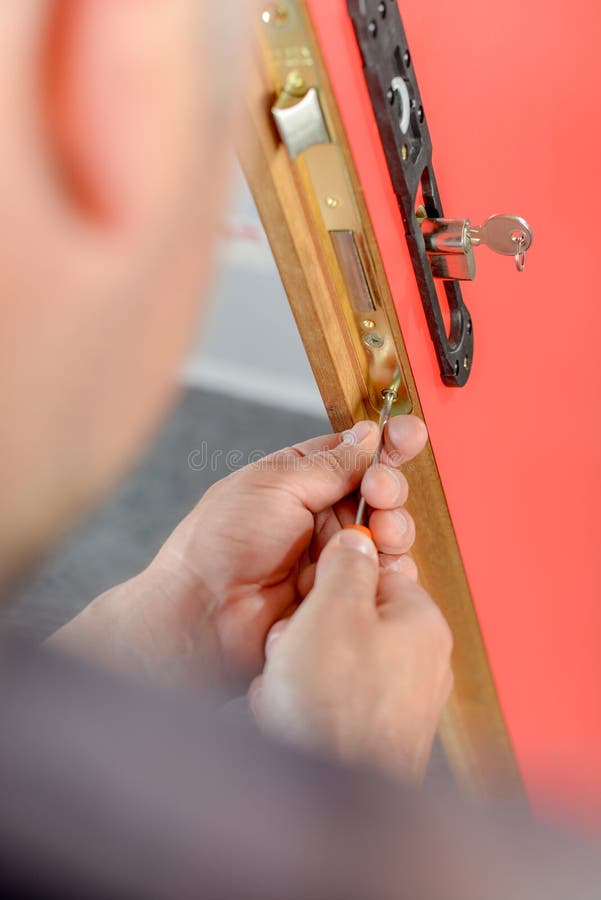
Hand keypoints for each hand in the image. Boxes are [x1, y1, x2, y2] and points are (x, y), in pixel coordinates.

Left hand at [49, 417, 427, 684]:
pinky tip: (379, 565)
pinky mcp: (343, 594)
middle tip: (379, 491)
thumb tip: (368, 435)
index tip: (409, 433)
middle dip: (388, 486)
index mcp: (299, 480)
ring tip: (380, 530)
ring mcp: (333, 556)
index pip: (353, 453)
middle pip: (379, 492)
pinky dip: (391, 570)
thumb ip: (329, 464)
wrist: (203, 616)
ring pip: (388, 533)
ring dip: (394, 525)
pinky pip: (384, 578)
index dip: (386, 442)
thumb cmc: (218, 545)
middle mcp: (319, 516)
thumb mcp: (274, 485)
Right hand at [249, 527, 452, 782]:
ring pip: (330, 659)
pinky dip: (301, 703)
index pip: (374, 571)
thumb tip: (357, 540)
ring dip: (297, 669)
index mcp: (420, 623)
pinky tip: (289, 716)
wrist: (328, 806)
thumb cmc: (333, 709)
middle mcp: (420, 662)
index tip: (309, 593)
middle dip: (307, 630)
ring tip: (287, 691)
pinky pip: (327, 699)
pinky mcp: (373, 734)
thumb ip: (346, 566)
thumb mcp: (332, 612)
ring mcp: (398, 703)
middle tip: (294, 649)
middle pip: (348, 616)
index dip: (331, 578)